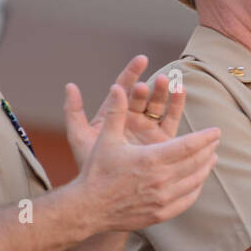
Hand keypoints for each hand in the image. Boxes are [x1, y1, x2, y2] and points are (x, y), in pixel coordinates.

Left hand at [63, 55, 184, 166]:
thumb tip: (70, 85)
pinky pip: (171, 120)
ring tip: (171, 82)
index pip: (124, 89)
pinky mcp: (162, 141)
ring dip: (166, 93)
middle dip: (152, 86)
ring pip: (159, 106)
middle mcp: (133, 119)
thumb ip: (73, 111)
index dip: (133, 74)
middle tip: (158, 79)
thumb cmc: (91, 165)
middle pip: (144, 97)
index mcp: (114, 115)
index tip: (142, 60)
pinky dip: (176, 106)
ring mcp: (148, 129)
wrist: (108, 190)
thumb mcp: (79, 136)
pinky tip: (181, 93)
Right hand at [70, 82, 220, 232]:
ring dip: (206, 167)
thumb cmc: (97, 171)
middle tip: (216, 141)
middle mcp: (161, 179)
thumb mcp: (106, 139)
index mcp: (151, 158)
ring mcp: (163, 198)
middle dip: (209, 149)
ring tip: (212, 158)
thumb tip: (117, 86)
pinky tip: (198, 180)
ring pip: (195, 181)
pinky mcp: (162, 213)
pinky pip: (188, 199)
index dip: (205, 137)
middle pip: (196, 162)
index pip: (189, 145)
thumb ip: (115, 112)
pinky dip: (196, 187)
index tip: (216, 131)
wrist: (88, 209)